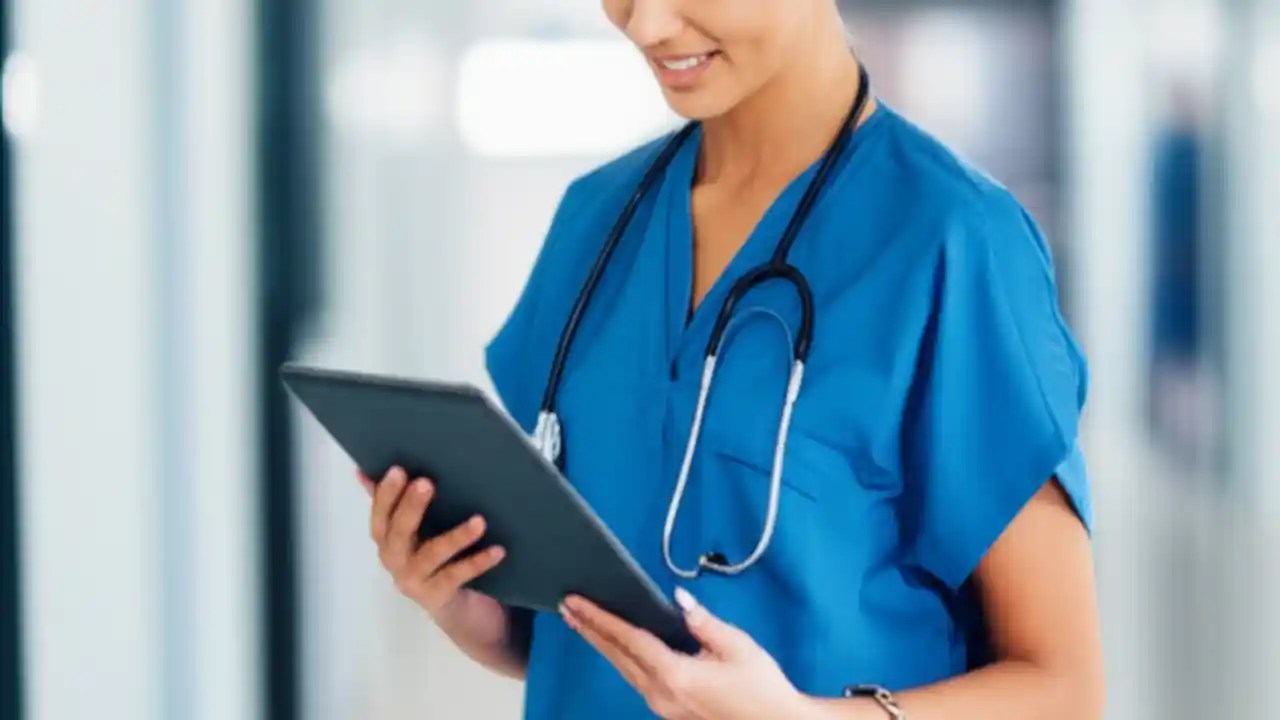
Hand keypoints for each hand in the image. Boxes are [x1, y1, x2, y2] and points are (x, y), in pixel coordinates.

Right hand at [361, 466, 508, 646]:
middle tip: (426, 483)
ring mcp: (415, 582)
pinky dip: (478, 562)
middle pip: (397, 534)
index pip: (379, 516)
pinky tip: (498, 550)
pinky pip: (458, 577)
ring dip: (455, 537)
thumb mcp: (417, 530)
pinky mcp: (438, 597)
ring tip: (479, 521)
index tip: (398, 470)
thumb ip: (396, 503)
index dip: (384, 494)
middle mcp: (395, 561)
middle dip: (410, 508)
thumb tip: (364, 470)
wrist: (459, 613)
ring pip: (430, 556)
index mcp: (387, 541)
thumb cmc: (437, 560)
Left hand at [560, 589, 815, 719]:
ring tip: (583, 623)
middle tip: (568, 606)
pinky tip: (618, 647)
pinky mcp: (670, 711)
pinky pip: (637, 679)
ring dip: (603, 644)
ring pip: (624, 670)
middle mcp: (661, 694)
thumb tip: (678, 599)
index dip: (599, 619)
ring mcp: (663, 706)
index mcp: (675, 675)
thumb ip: (704, 622)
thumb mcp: (738, 647)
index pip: (628, 640)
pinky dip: (622, 658)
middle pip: (618, 656)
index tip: (576, 602)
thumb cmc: (762, 689)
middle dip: (591, 630)